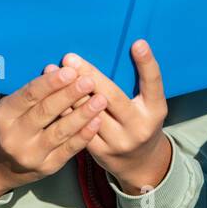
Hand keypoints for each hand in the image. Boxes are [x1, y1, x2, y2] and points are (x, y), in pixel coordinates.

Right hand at [0, 66, 107, 198]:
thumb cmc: (10, 127)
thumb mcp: (11, 108)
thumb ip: (33, 94)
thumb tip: (61, 70)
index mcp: (3, 115)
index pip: (29, 95)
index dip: (51, 83)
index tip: (70, 71)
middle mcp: (14, 136)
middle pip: (46, 112)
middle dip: (69, 95)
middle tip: (88, 81)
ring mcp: (31, 154)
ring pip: (60, 131)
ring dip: (82, 114)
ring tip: (100, 100)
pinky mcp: (47, 167)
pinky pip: (69, 149)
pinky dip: (84, 135)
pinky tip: (96, 121)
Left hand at [44, 39, 171, 194]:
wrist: (138, 163)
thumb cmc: (140, 121)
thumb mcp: (148, 104)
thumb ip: (138, 82)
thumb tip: (125, 47)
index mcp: (155, 110)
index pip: (154, 84)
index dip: (147, 64)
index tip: (137, 44)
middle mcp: (139, 126)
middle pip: (112, 97)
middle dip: (89, 76)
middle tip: (70, 59)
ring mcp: (119, 141)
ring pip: (90, 112)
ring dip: (70, 91)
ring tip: (55, 72)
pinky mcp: (101, 152)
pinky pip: (78, 128)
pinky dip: (64, 110)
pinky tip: (51, 96)